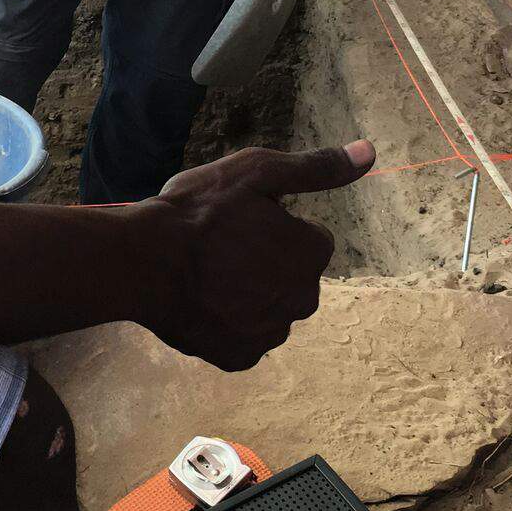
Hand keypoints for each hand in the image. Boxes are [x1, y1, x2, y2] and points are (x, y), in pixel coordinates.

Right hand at [144, 140, 374, 369]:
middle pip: (293, 276)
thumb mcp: (257, 172)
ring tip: (209, 273)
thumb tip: (369, 153)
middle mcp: (301, 300)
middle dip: (269, 262)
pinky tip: (203, 301)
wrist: (142, 262)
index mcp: (310, 254)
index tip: (242, 220)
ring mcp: (270, 333)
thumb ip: (317, 168)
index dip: (276, 225)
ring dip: (250, 293)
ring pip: (270, 308)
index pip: (311, 238)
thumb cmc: (199, 212)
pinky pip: (245, 336)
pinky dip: (229, 322)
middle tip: (223, 245)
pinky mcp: (239, 356)